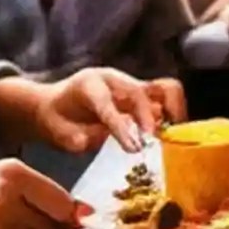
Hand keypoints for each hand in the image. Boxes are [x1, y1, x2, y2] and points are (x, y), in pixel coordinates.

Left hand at [0, 69, 186, 153]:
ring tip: (171, 136)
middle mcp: (114, 79)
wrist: (55, 104)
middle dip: (150, 118)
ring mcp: (132, 84)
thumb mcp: (56, 132)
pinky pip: (167, 99)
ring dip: (173, 112)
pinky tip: (170, 135)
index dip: (122, 127)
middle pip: (141, 91)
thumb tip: (97, 141)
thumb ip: (76, 137)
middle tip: (154, 142)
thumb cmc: (55, 119)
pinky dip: (174, 116)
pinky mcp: (144, 95)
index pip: (108, 105)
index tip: (134, 148)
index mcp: (89, 84)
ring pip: (164, 88)